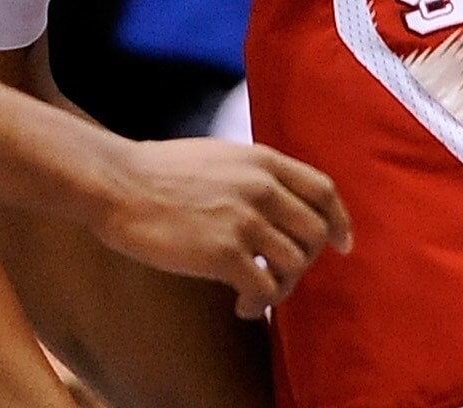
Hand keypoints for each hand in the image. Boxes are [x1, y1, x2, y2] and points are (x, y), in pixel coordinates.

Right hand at [87, 133, 350, 318]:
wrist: (120, 184)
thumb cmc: (162, 172)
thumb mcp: (220, 156)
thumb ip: (255, 175)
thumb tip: (281, 203)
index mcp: (261, 160)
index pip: (323, 189)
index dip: (339, 220)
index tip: (342, 244)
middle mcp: (260, 186)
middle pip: (315, 233)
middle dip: (305, 261)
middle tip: (280, 275)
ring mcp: (244, 219)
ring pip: (294, 266)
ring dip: (280, 288)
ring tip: (254, 293)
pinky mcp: (224, 252)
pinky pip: (264, 290)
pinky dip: (258, 305)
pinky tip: (239, 306)